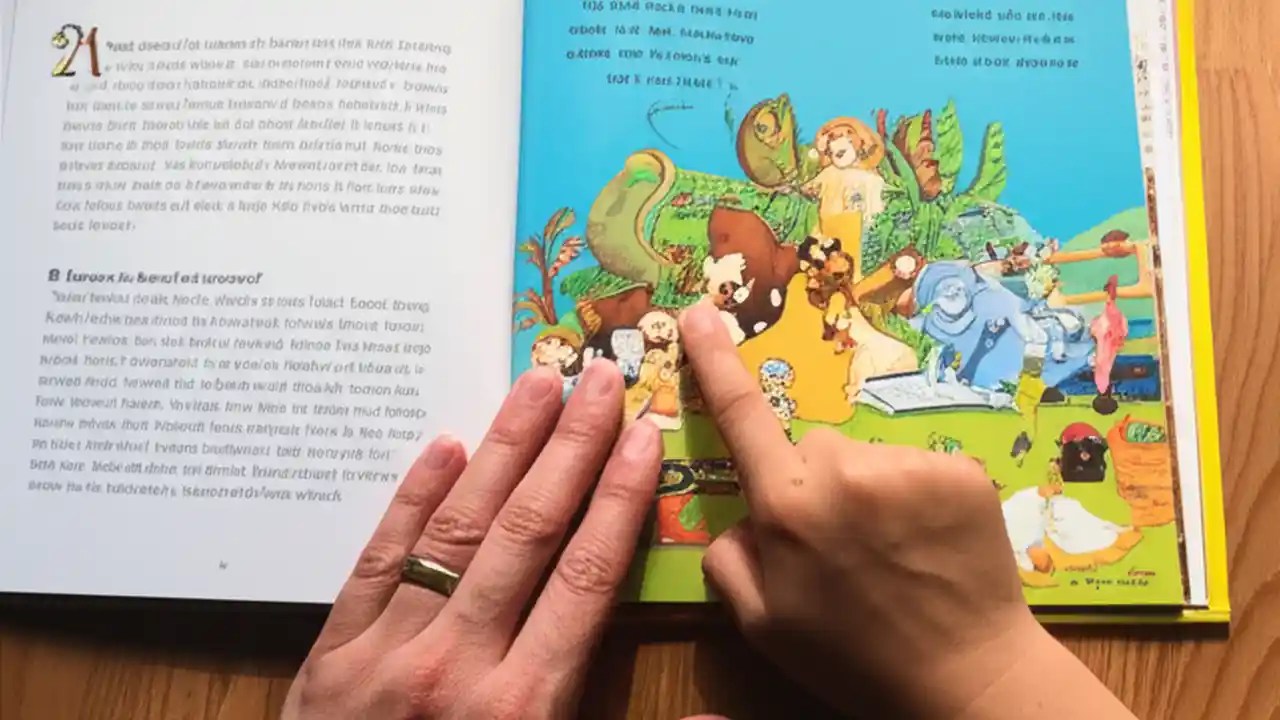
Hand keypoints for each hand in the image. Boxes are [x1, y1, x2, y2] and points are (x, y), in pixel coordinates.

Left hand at [282, 361, 660, 718]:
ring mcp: (387, 651)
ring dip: (502, 450)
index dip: (619, 498)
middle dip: (569, 448)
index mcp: (526, 707)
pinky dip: (410, 500)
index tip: (643, 435)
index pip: (586, 576)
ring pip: (457, 528)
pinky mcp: (331, 654)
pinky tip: (443, 446)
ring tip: (535, 383)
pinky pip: (377, 560)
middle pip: (528, 532)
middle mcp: (459, 662)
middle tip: (599, 378)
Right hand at [677, 301, 1135, 718]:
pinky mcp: (959, 469)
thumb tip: (742, 518)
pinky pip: (917, 465)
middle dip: (815, 484)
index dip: (714, 361)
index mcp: (786, 506)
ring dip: (871, 492)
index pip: (740, 416)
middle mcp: (844, 470)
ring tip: (893, 553)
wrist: (966, 682)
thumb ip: (730, 560)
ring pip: (867, 458)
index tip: (700, 310)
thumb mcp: (762, 625)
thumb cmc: (851, 659)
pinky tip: (929, 544)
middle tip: (842, 549)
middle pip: (812, 447)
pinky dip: (918, 497)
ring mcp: (907, 465)